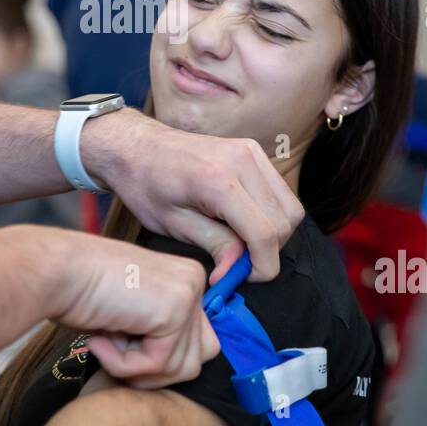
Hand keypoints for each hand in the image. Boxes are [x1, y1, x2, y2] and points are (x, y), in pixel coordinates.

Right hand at [51, 233, 218, 388]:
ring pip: (182, 368)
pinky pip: (158, 364)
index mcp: (185, 278)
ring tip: (105, 341)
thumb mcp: (133, 313)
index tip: (122, 341)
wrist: (54, 271)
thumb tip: (182, 368)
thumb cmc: (80, 292)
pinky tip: (100, 338)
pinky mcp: (174, 308)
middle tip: (114, 349)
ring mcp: (187, 292)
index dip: (157, 357)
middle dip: (153, 369)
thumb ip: (162, 334)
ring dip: (136, 369)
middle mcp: (193, 281)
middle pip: (196, 358)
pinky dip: (123, 365)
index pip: (197, 342)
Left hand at [83, 109, 304, 283]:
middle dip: (268, 250)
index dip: (263, 266)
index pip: (265, 233)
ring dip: (274, 232)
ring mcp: (251, 151)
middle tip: (238, 261)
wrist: (136, 147)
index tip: (247, 279)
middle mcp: (242, 161)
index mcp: (219, 181)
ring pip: (290, 207)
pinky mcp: (253, 150)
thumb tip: (238, 271)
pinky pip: (280, 191)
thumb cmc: (146, 185)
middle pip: (285, 221)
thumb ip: (215, 246)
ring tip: (241, 240)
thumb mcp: (174, 224)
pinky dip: (271, 212)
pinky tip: (243, 219)